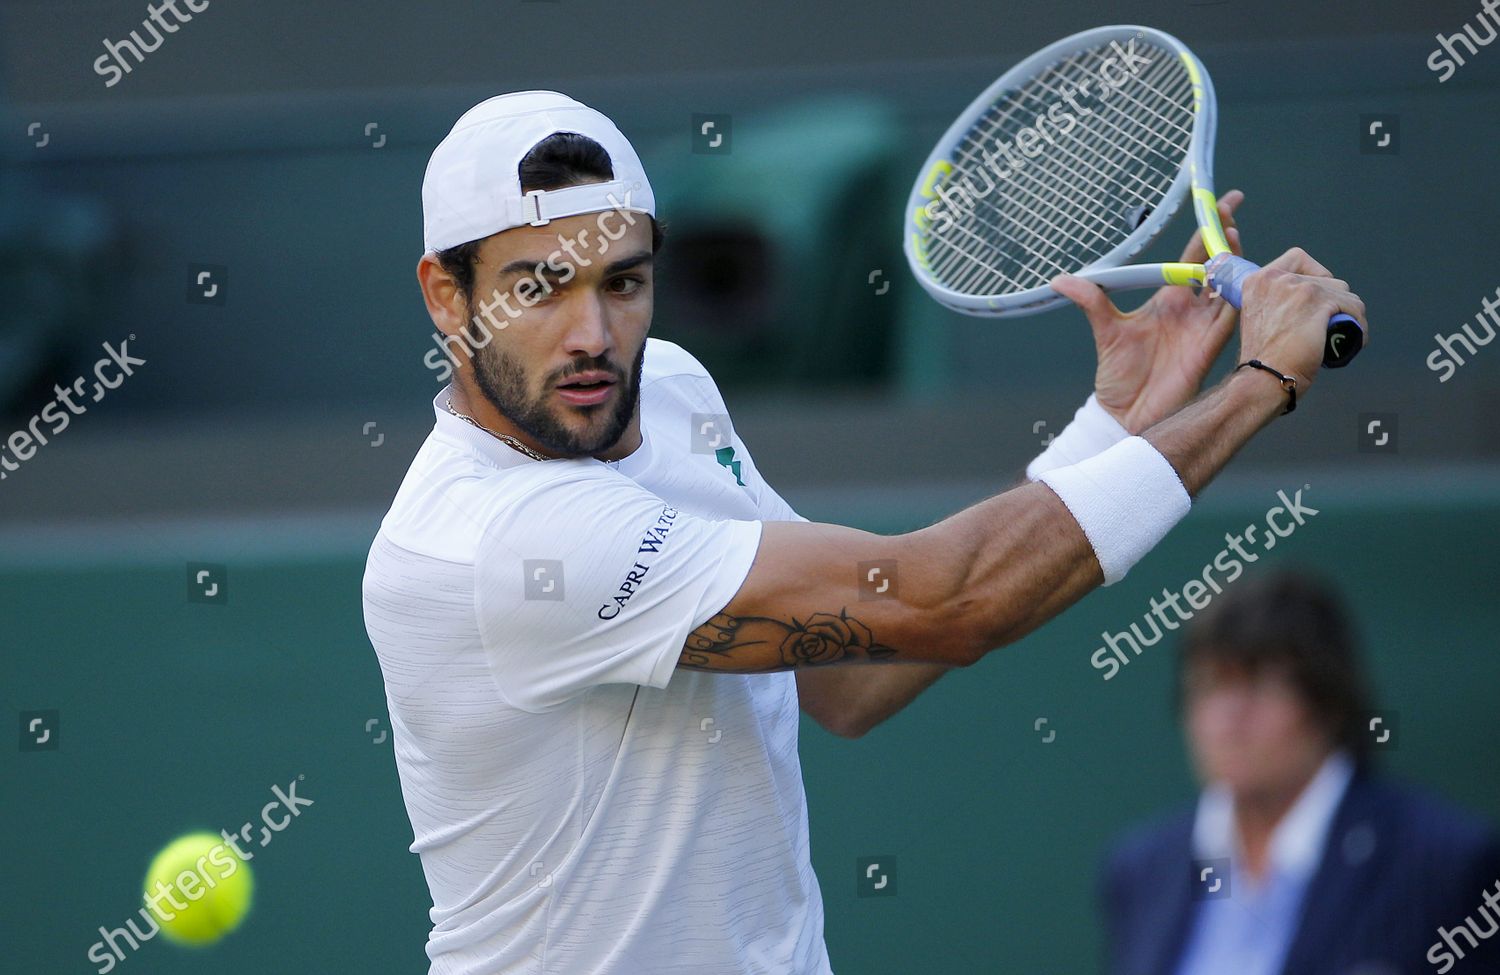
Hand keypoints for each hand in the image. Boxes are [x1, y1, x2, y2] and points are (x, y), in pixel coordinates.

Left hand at [1050, 190, 1245, 433]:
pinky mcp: (1210, 347)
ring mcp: (1204, 327)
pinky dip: (1237, 298)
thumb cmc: (1118, 376)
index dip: (1207, 229)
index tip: (1220, 202)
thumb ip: (1091, 302)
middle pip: (1216, 264)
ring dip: (1232, 263)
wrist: (1125, 414)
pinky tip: (1239, 280)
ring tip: (1232, 237)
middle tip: (1229, 210)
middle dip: (1225, 236)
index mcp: (1168, 299)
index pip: (1192, 255)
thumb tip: (1060, 280)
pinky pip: (1231, 317)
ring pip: (1227, 286)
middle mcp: (1191, 309)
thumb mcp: (1105, 332)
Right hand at [1236, 247, 1366, 394]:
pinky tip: (1354, 340)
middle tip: (1331, 325)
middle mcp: (1276, 278)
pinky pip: (1353, 307)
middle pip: (1327, 278)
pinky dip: (1359, 325)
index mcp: (1257, 280)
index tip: (1315, 296)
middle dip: (1334, 301)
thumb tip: (1297, 304)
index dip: (1314, 274)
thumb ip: (1273, 302)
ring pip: (1343, 292)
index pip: (1298, 258)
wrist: (1260, 380)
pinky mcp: (1318, 303)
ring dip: (1348, 312)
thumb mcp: (1259, 318)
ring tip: (1342, 335)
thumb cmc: (1262, 359)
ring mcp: (1297, 288)